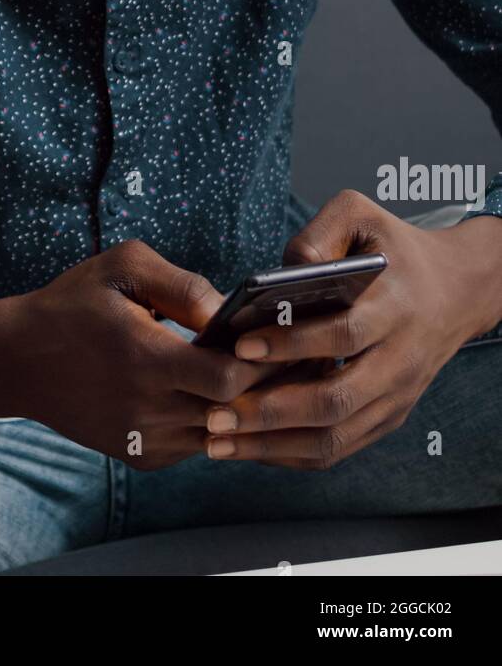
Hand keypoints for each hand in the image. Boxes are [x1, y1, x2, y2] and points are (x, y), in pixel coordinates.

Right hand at [0, 240, 293, 470]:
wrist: (17, 359)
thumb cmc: (73, 302)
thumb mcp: (124, 268)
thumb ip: (183, 286)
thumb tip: (231, 311)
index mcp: (144, 359)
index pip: (227, 380)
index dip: (258, 359)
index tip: (270, 334)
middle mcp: (145, 410)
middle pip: (232, 411)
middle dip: (262, 382)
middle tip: (286, 352)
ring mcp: (143, 439)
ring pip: (219, 433)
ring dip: (240, 406)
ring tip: (260, 369)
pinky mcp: (140, 455)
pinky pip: (196, 444)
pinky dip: (213, 420)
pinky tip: (220, 389)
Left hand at [203, 190, 500, 468]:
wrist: (456, 290)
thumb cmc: (394, 248)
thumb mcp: (361, 216)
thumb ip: (318, 234)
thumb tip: (279, 273)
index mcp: (394, 307)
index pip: (342, 334)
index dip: (292, 343)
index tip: (241, 346)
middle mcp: (400, 360)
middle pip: (334, 401)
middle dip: (270, 411)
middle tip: (215, 413)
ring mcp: (395, 397)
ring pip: (333, 436)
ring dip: (272, 445)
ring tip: (218, 440)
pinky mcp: (387, 418)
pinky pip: (338, 448)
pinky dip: (290, 454)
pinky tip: (248, 448)